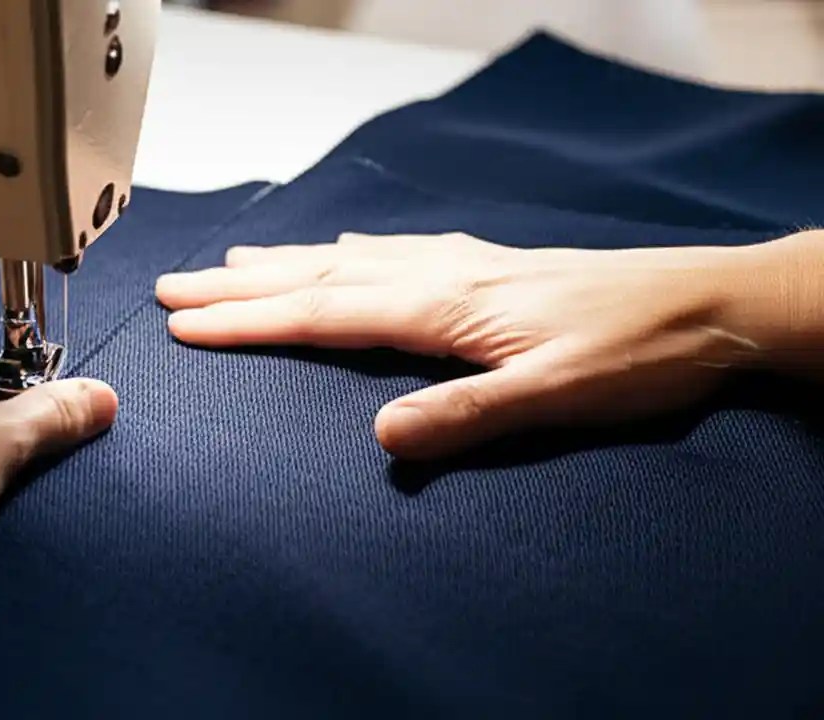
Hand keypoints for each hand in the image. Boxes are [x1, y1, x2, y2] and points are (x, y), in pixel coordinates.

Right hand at [157, 232, 760, 458]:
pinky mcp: (484, 266)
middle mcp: (440, 275)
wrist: (707, 305)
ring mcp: (461, 265)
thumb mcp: (555, 396)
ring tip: (231, 265)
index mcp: (444, 306)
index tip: (185, 325)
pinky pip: (390, 250)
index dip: (249, 322)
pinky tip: (344, 245)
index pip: (323, 313)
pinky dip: (347, 250)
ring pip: (348, 257)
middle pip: (319, 276)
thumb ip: (466, 415)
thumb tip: (381, 438)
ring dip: (283, 265)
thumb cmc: (637, 352)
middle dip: (241, 287)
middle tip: (174, 289)